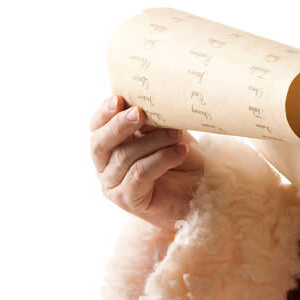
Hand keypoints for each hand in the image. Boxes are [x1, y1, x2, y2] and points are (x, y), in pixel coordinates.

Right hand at [90, 94, 206, 230]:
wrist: (203, 192)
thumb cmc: (183, 161)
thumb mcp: (168, 134)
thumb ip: (152, 123)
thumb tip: (141, 107)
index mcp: (110, 147)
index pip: (97, 128)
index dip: (104, 113)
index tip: (118, 99)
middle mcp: (105, 167)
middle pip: (100, 143)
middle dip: (119, 125)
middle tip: (140, 113)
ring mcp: (114, 186)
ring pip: (124, 157)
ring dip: (153, 142)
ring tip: (176, 135)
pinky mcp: (129, 200)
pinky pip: (139, 175)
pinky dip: (161, 159)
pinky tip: (180, 152)